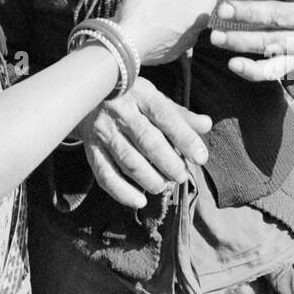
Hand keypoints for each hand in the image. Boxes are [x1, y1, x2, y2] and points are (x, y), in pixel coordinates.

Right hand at [76, 75, 212, 209]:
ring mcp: (103, 130)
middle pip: (148, 141)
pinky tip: (140, 200)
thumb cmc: (130, 98)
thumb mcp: (154, 97)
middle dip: (170, 164)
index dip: (185, 138)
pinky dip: (122, 192)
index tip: (201, 157)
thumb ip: (179, 114)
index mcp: (140, 94)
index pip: (166, 116)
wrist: (86, 95)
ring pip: (129, 161)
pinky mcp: (91, 148)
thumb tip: (206, 125)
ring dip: (151, 179)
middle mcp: (119, 111)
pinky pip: (105, 175)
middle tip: (182, 176)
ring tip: (165, 185)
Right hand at [116, 0, 216, 66]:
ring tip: (156, 0)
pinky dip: (163, 26)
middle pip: (195, 8)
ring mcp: (180, 48)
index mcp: (199, 15)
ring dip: (173, 10)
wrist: (122, 45)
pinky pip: (169, 37)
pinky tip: (148, 20)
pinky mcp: (165, 56)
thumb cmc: (144, 10)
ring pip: (182, 23)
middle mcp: (195, 34)